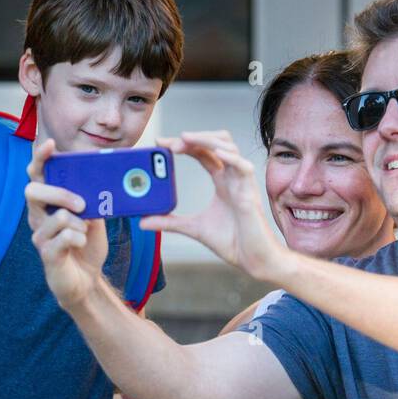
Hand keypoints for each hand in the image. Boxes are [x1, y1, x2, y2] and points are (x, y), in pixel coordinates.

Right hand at [25, 138, 109, 310]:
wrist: (86, 281)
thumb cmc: (85, 246)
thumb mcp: (93, 218)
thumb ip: (90, 199)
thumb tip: (97, 181)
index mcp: (47, 202)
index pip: (36, 174)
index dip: (40, 157)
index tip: (52, 144)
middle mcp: (37, 216)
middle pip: (33, 191)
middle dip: (59, 193)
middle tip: (82, 204)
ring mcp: (40, 235)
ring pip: (55, 217)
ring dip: (78, 223)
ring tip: (85, 232)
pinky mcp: (47, 254)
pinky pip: (63, 238)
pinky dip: (79, 239)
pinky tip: (82, 244)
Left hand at [140, 130, 288, 282]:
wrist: (254, 261)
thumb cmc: (233, 243)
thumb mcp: (194, 228)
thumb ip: (170, 222)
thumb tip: (143, 222)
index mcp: (221, 181)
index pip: (202, 152)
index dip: (183, 143)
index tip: (160, 144)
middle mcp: (232, 176)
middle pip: (216, 141)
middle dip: (194, 137)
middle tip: (171, 144)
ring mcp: (242, 182)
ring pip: (228, 146)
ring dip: (207, 139)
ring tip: (186, 140)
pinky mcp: (251, 192)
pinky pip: (243, 166)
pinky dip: (230, 157)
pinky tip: (216, 154)